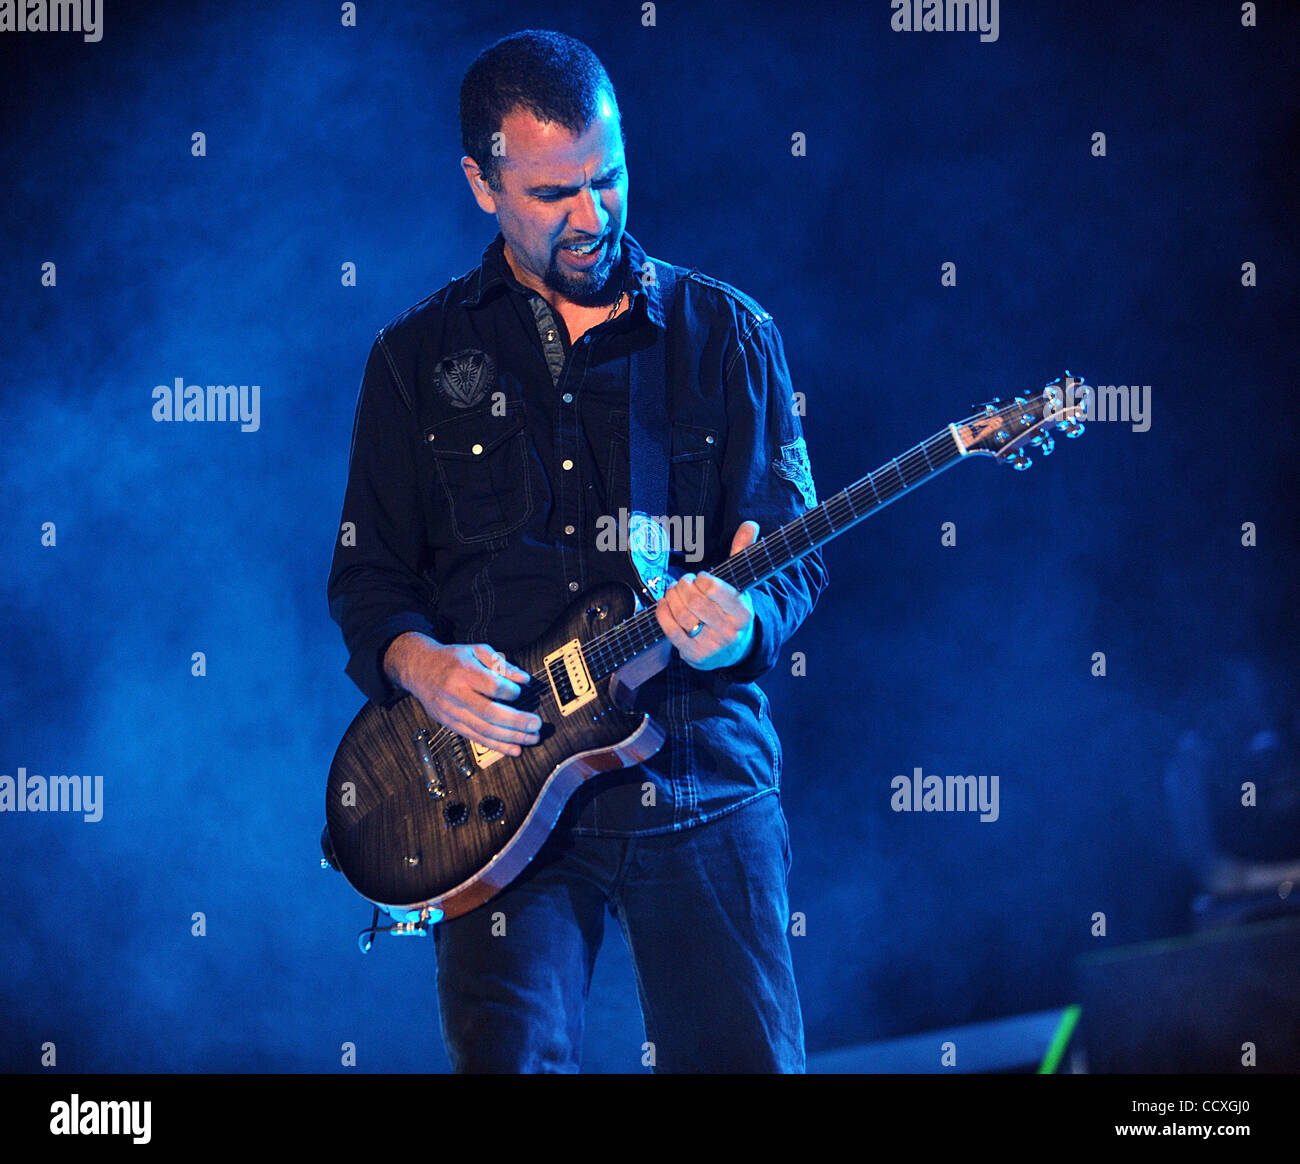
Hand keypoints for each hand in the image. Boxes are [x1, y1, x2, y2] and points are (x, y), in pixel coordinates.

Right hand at [384, 634, 540, 756]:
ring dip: (511, 737)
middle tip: (536, 724)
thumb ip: (501, 664)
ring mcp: (452, 712)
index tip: (520, 691)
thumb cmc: (450, 659)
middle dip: (516, 722)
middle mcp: (456, 694)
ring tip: (531, 738)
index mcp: (463, 672)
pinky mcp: (451, 724)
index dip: (510, 691)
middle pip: (490, 713)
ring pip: (484, 730)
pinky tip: (513, 748)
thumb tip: (523, 679)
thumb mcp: (476, 651)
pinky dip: (496, 746)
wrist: (419, 668)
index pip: (492, 686)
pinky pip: (476, 738)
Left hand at [655, 520, 758, 670]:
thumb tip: (750, 524)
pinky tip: (664, 604)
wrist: (734, 650)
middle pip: (694, 601)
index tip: (700, 577)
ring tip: (673, 591)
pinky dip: (663, 613)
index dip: (700, 579)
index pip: (713, 588)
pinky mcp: (694, 655)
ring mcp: (711, 645)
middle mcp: (728, 631)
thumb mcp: (740, 584)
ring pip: (681, 615)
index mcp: (743, 611)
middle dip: (683, 586)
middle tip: (682, 582)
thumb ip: (742, 553)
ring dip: (672, 597)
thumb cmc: (732, 609)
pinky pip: (670, 631)